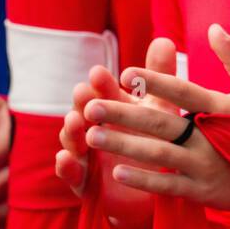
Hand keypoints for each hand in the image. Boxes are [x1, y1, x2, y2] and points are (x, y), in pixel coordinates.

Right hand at [56, 38, 179, 228]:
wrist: (158, 189)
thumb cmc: (158, 141)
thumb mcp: (161, 108)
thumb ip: (160, 76)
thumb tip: (164, 40)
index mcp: (115, 109)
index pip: (105, 93)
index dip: (101, 84)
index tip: (99, 73)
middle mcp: (97, 129)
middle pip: (85, 113)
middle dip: (82, 103)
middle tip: (82, 93)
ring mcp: (88, 156)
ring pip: (74, 141)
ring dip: (71, 131)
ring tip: (74, 122)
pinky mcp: (86, 185)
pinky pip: (73, 176)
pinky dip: (66, 167)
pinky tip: (65, 158)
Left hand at [82, 24, 229, 211]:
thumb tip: (213, 27)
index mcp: (222, 108)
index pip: (184, 92)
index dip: (156, 81)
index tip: (126, 72)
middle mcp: (211, 137)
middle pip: (162, 123)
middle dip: (124, 113)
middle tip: (92, 107)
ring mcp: (206, 166)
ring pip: (159, 154)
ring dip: (124, 145)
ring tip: (91, 136)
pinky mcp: (204, 191)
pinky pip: (169, 185)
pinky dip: (143, 180)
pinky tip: (116, 171)